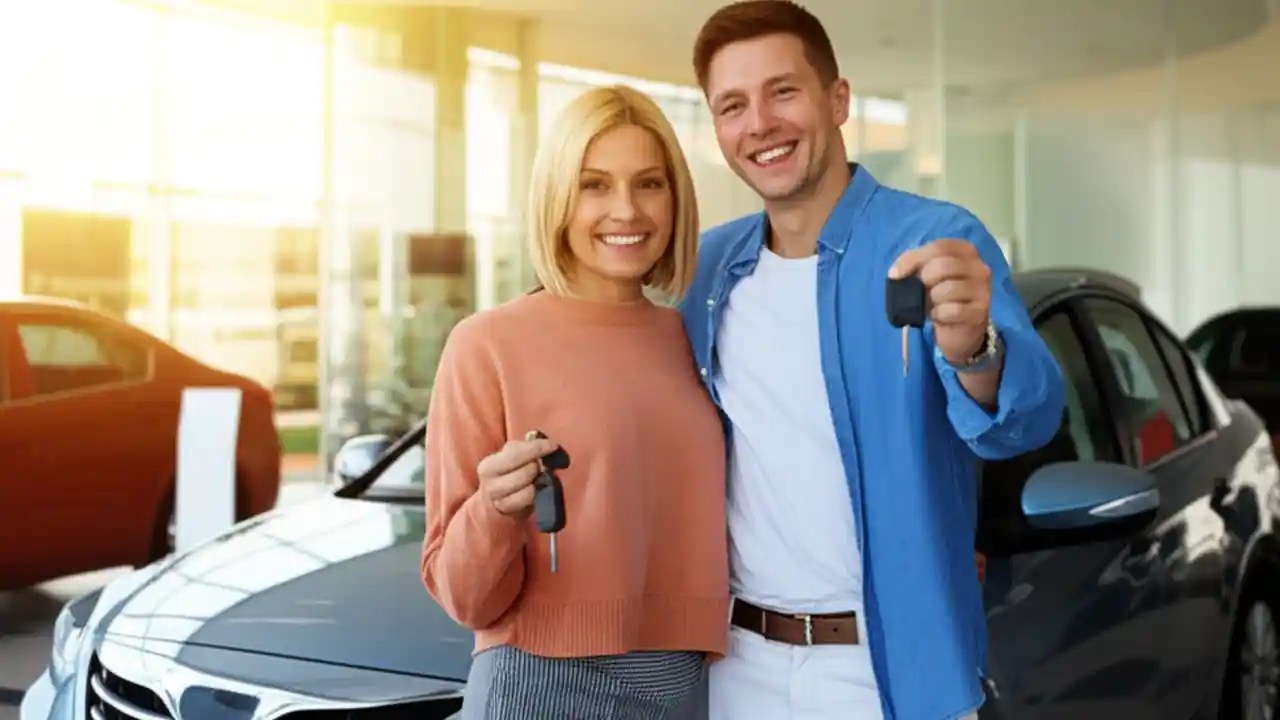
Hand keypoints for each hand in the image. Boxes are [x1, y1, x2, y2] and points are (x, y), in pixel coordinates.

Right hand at [475, 435, 559, 517]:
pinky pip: (531, 504)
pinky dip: (537, 495)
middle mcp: (491, 486)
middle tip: (539, 465)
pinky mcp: (511, 514)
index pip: (515, 454)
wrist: (495, 498)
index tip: (552, 445)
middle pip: (525, 473)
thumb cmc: (508, 470)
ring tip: (537, 478)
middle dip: (536, 468)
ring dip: (538, 483)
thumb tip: (543, 443)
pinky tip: (536, 489)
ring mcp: (500, 503)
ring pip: (529, 491)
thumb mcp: (510, 454)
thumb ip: (524, 447)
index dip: (536, 448)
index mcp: (489, 466)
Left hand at [889, 238, 991, 362]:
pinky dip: (938, 314)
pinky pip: (953, 310)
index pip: (939, 247)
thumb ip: (912, 265)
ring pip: (948, 288)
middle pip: (943, 266)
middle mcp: (979, 267)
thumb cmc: (941, 296)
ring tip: (932, 304)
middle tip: (921, 292)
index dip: (914, 259)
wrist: (959, 328)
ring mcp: (983, 290)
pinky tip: (938, 316)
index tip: (896, 275)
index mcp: (966, 251)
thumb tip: (896, 273)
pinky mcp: (980, 312)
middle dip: (923, 281)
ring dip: (931, 299)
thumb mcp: (925, 276)